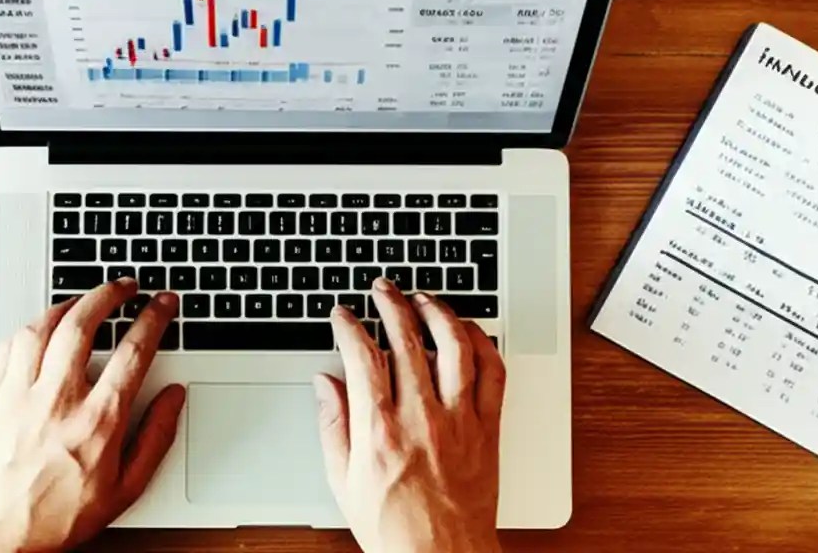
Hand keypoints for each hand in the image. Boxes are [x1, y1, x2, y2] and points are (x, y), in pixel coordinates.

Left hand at [0, 279, 185, 552]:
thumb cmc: (58, 517)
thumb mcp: (126, 489)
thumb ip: (156, 437)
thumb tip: (174, 398)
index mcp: (97, 422)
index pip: (133, 352)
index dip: (154, 318)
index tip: (164, 303)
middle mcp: (57, 401)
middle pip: (83, 324)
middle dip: (108, 294)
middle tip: (125, 285)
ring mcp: (20, 397)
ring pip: (41, 328)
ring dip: (66, 305)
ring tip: (84, 300)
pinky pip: (7, 347)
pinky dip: (26, 330)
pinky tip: (39, 330)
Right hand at [314, 278, 505, 552]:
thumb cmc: (393, 527)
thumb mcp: (342, 480)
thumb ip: (332, 425)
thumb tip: (325, 384)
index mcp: (379, 428)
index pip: (362, 355)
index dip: (350, 325)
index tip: (343, 314)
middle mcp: (421, 416)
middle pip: (408, 338)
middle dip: (391, 303)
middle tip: (383, 289)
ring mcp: (459, 419)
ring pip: (454, 345)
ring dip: (438, 312)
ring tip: (424, 297)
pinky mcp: (487, 427)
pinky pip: (492, 373)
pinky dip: (483, 343)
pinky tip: (469, 330)